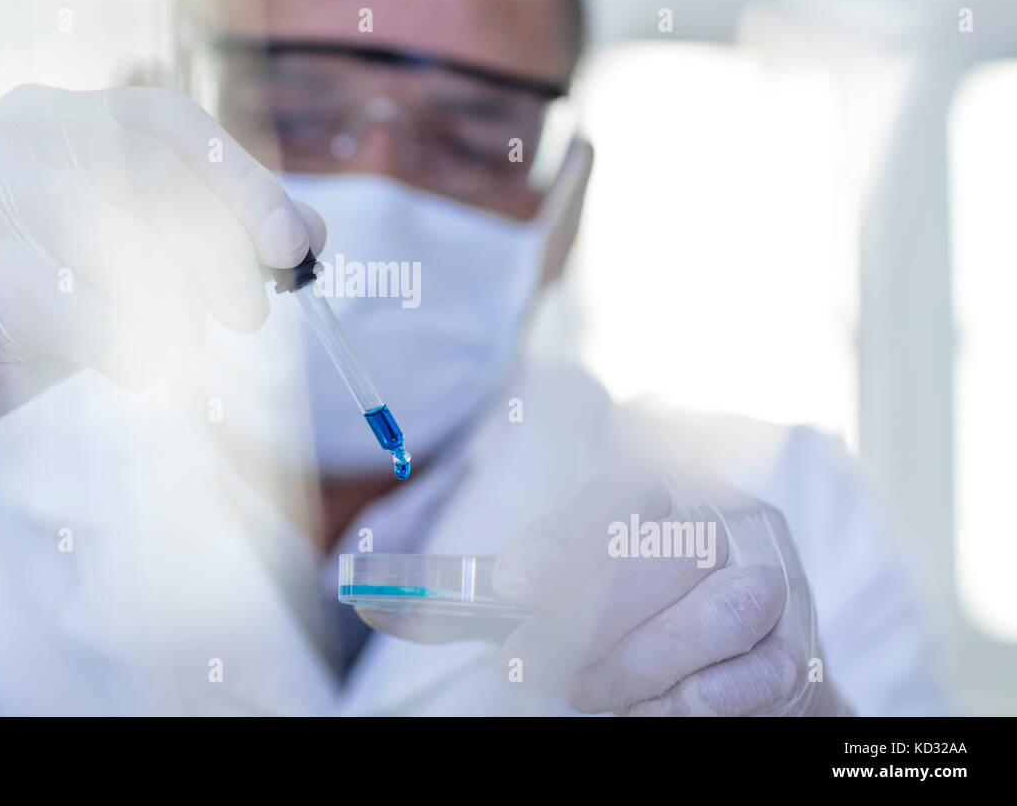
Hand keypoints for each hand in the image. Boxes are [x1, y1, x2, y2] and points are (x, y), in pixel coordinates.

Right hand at [0, 84, 324, 466]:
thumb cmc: (16, 300)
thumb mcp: (114, 254)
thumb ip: (199, 234)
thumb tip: (309, 235)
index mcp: (55, 116)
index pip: (169, 125)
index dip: (244, 180)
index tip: (297, 244)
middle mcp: (11, 134)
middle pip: (156, 180)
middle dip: (222, 255)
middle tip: (249, 315)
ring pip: (124, 244)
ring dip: (174, 312)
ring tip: (173, 345)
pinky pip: (81, 309)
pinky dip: (126, 346)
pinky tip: (129, 368)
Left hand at [360, 473, 847, 715]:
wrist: (746, 668)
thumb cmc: (641, 620)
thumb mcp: (575, 589)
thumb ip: (512, 589)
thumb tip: (392, 601)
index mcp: (667, 490)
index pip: (624, 492)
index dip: (568, 536)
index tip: (511, 585)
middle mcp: (728, 520)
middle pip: (671, 548)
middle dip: (597, 617)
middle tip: (537, 665)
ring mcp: (777, 581)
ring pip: (724, 605)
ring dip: (645, 661)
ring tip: (594, 691)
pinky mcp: (804, 649)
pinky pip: (760, 670)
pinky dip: (699, 696)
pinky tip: (664, 704)